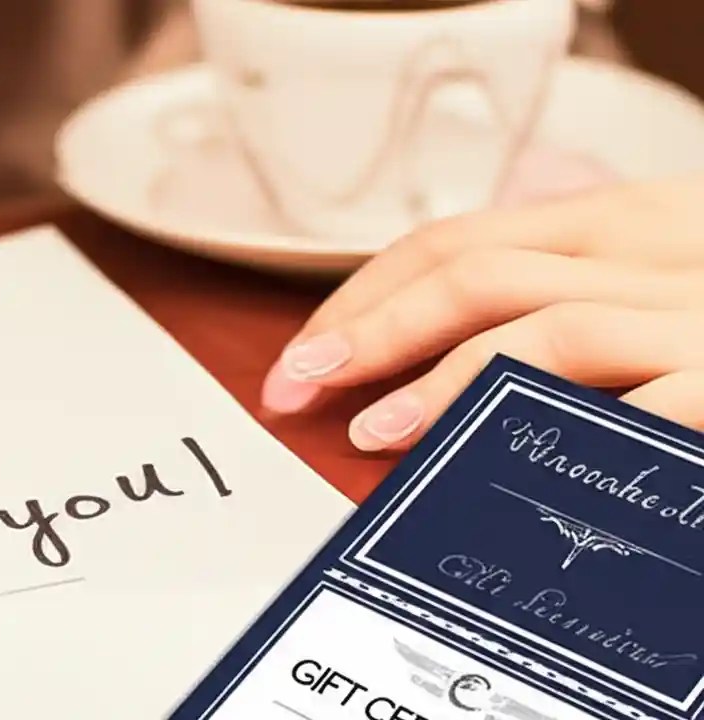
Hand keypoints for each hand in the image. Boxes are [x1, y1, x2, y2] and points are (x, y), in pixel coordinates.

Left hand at [261, 177, 703, 451]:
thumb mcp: (658, 275)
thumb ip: (567, 283)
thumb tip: (445, 322)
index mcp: (624, 224)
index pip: (457, 242)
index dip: (364, 296)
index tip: (305, 349)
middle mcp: (658, 257)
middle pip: (474, 275)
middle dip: (367, 331)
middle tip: (295, 384)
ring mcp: (702, 321)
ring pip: (540, 333)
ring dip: (438, 387)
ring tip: (370, 433)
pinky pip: (629, 418)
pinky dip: (547, 443)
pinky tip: (492, 472)